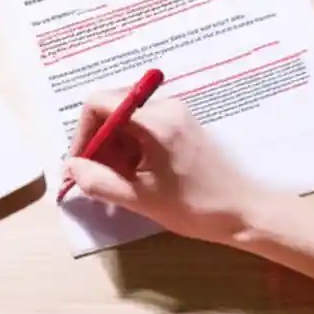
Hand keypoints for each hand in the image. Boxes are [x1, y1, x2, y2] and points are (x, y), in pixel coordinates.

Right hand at [62, 93, 277, 244]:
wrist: (243, 211)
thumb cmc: (195, 207)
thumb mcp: (140, 200)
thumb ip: (99, 182)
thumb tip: (70, 168)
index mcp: (155, 122)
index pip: (98, 103)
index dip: (81, 131)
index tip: (80, 162)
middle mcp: (164, 106)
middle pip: (110, 107)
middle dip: (96, 140)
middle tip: (97, 173)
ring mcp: (175, 111)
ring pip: (124, 116)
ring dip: (113, 144)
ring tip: (119, 177)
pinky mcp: (180, 121)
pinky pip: (141, 123)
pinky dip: (129, 144)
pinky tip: (135, 172)